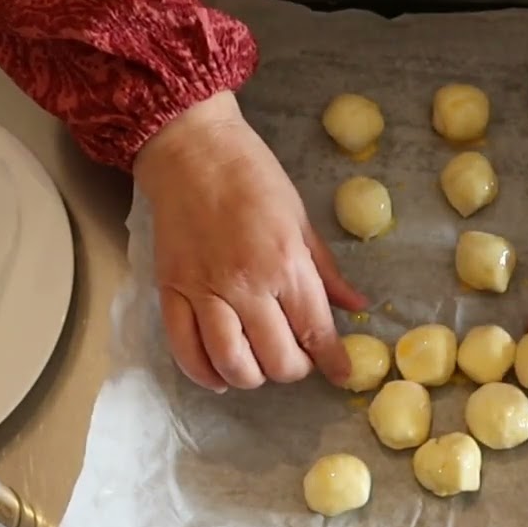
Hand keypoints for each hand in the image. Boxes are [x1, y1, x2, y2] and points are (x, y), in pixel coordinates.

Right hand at [133, 92, 367, 391]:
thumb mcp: (301, 218)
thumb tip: (355, 305)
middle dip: (293, 369)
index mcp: (286, 263)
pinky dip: (204, 373)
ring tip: (259, 366)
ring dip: (251, 377)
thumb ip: (325, 270)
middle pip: (276, 359)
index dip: (331, 361)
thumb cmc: (252, 175)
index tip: (340, 373)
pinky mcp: (171, 291)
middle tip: (296, 358)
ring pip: (232, 364)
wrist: (192, 149)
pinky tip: (219, 375)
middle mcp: (246, 284)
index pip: (315, 332)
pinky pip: (185, 350)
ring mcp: (204, 291)